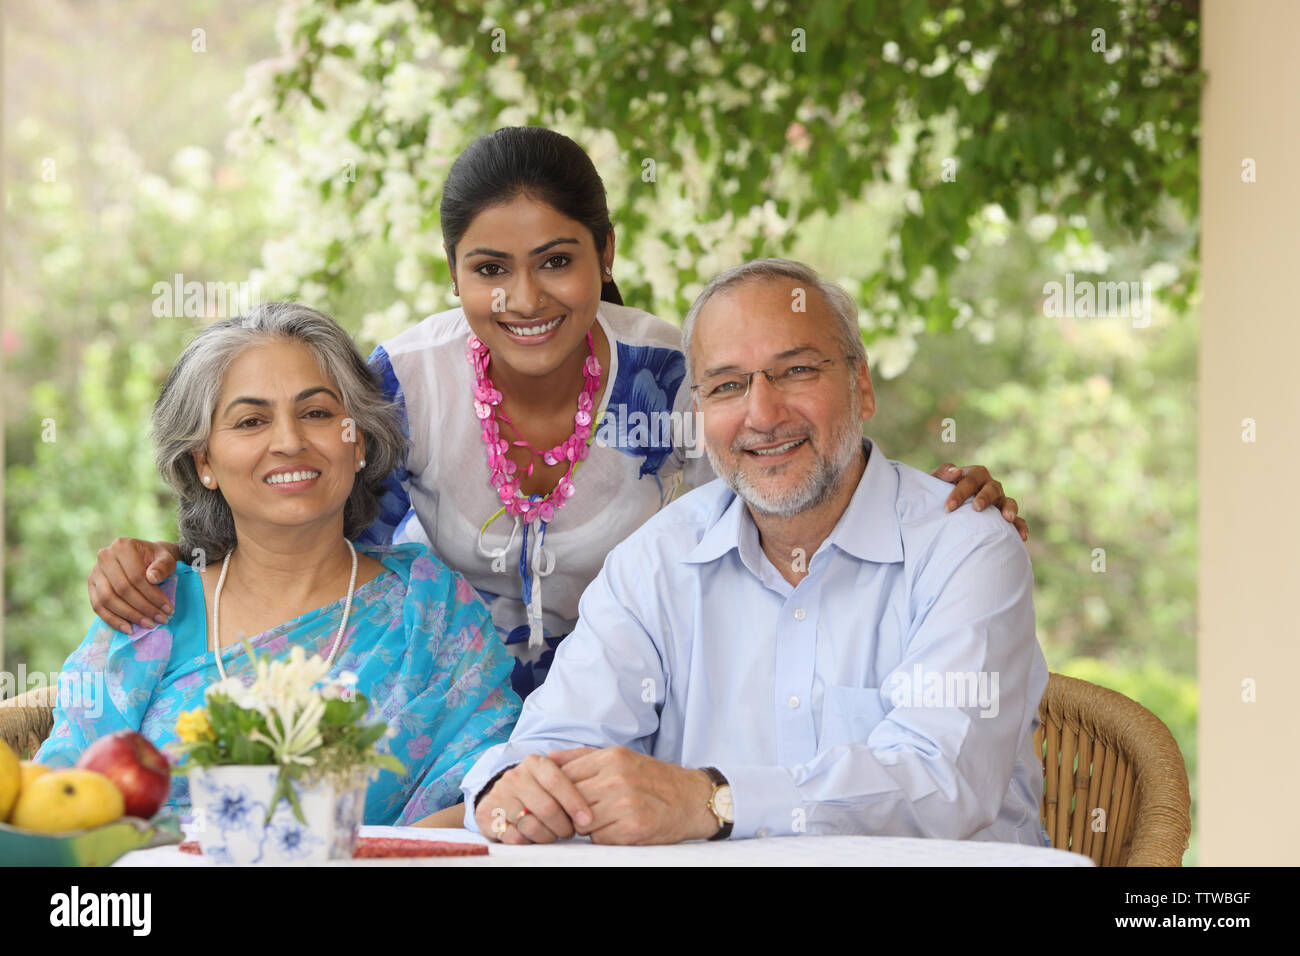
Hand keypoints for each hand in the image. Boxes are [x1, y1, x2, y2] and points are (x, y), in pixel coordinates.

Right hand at [88, 538, 179, 633]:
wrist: (145, 557)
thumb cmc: (157, 559)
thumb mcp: (166, 558)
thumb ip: (163, 566)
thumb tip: (152, 578)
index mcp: (123, 546)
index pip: (136, 577)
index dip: (152, 596)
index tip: (168, 609)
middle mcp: (104, 557)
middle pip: (122, 589)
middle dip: (143, 608)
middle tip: (160, 620)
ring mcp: (95, 572)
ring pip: (107, 599)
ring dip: (129, 616)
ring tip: (147, 625)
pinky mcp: (90, 586)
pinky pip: (97, 606)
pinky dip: (112, 620)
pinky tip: (128, 629)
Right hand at [473, 753, 594, 844]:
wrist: (502, 797)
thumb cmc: (539, 788)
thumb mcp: (556, 773)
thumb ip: (576, 768)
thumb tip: (594, 771)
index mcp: (535, 764)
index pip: (557, 781)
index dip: (574, 803)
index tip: (587, 820)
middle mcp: (515, 777)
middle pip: (547, 808)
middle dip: (563, 825)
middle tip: (570, 831)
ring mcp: (500, 796)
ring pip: (531, 825)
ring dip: (548, 836)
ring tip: (554, 834)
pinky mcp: (488, 816)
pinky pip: (516, 837)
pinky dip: (529, 842)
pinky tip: (534, 837)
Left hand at [550, 746, 716, 844]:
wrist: (692, 799)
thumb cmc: (653, 778)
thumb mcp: (621, 757)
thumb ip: (582, 756)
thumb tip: (549, 757)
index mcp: (612, 758)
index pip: (565, 776)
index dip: (560, 792)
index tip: (564, 799)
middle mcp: (618, 778)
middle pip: (571, 801)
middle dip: (572, 811)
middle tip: (584, 814)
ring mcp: (626, 803)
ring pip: (583, 823)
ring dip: (588, 827)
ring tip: (605, 820)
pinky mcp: (635, 827)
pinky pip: (600, 839)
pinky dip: (605, 838)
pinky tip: (618, 829)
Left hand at [932, 463, 1028, 541]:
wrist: (944, 510)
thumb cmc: (939, 493)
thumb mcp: (936, 481)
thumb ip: (943, 473)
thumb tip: (957, 472)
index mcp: (974, 476)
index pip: (971, 479)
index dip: (961, 492)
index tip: (949, 507)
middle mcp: (989, 487)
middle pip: (992, 488)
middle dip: (985, 497)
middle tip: (976, 508)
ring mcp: (999, 502)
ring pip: (1008, 501)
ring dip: (1009, 509)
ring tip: (1007, 518)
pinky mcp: (1005, 517)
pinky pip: (1018, 521)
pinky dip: (1020, 526)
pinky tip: (1022, 537)